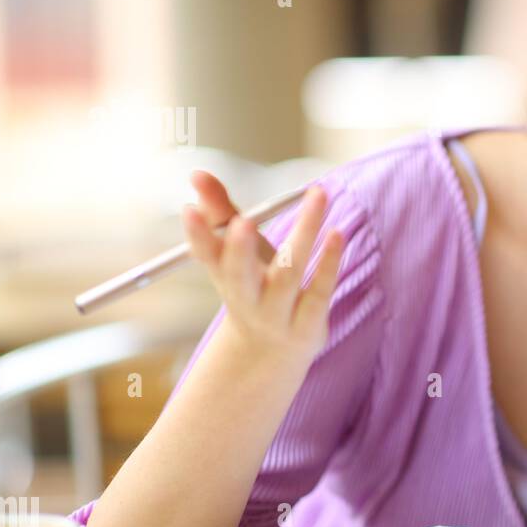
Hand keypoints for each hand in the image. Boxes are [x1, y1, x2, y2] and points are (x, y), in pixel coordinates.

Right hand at [182, 171, 344, 363]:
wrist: (270, 352)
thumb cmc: (254, 288)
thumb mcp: (236, 253)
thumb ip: (221, 212)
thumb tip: (198, 173)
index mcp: (225, 277)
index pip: (206, 256)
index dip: (198, 235)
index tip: (189, 210)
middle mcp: (247, 298)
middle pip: (240, 275)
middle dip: (238, 250)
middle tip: (241, 222)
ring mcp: (278, 314)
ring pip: (288, 275)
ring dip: (303, 237)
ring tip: (317, 197)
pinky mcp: (309, 325)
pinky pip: (319, 292)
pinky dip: (329, 263)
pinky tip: (337, 234)